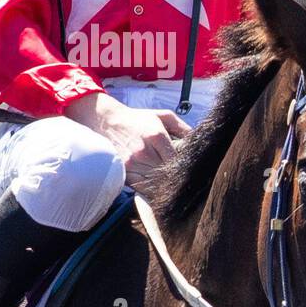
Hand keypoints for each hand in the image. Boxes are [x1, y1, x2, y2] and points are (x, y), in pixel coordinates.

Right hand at [67, 91, 189, 189]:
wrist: (106, 121)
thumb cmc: (138, 119)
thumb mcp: (163, 116)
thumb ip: (183, 128)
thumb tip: (198, 140)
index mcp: (156, 136)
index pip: (176, 161)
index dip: (183, 169)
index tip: (187, 171)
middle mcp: (144, 151)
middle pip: (167, 174)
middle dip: (174, 178)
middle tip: (182, 180)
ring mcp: (131, 163)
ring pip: (155, 184)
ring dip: (163, 186)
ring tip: (169, 185)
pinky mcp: (123, 171)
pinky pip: (140, 187)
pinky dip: (149, 190)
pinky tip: (155, 187)